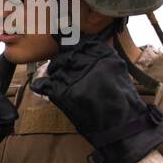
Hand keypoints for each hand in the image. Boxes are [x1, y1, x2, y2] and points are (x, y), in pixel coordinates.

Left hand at [30, 38, 162, 162]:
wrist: (122, 127)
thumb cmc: (121, 102)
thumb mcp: (117, 72)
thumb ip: (101, 58)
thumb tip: (84, 46)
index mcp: (104, 56)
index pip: (82, 40)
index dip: (71, 38)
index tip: (64, 36)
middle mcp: (89, 63)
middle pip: (66, 53)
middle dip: (63, 60)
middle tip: (64, 67)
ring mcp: (74, 77)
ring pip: (54, 67)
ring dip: (54, 73)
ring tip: (61, 83)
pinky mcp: (62, 93)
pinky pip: (43, 83)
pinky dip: (41, 85)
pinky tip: (44, 87)